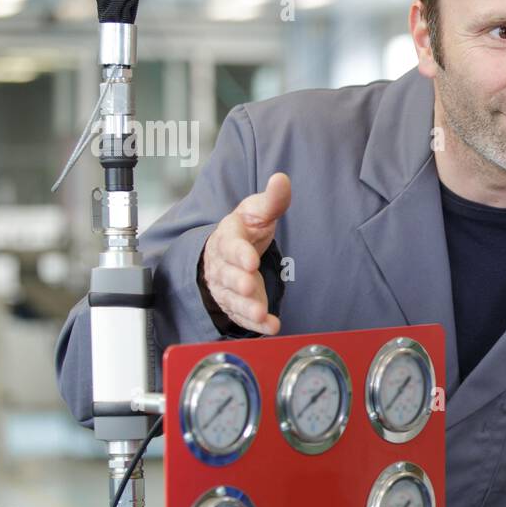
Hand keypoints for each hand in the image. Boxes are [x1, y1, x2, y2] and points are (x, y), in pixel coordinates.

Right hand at [200, 172, 290, 334]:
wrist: (227, 250)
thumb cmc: (245, 229)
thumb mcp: (257, 211)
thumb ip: (272, 200)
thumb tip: (281, 179)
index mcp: (228, 237)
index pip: (231, 245)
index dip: (240, 253)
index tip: (251, 260)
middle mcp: (224, 264)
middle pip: (229, 275)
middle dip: (239, 282)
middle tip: (251, 286)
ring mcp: (228, 286)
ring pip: (234, 298)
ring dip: (247, 307)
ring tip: (261, 314)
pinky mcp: (236, 304)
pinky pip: (242, 316)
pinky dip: (256, 324)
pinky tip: (271, 327)